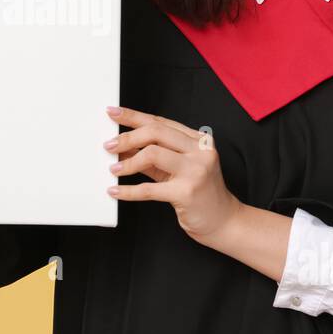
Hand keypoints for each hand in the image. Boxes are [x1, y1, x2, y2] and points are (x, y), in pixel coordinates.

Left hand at [103, 105, 241, 239]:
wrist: (224, 221)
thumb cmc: (198, 193)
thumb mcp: (176, 169)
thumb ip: (152, 155)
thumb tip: (121, 146)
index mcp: (199, 140)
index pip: (161, 122)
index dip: (134, 116)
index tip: (113, 113)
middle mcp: (200, 151)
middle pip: (156, 132)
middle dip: (127, 137)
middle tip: (108, 146)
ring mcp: (196, 170)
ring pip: (152, 153)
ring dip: (127, 162)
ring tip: (113, 169)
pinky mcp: (187, 192)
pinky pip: (149, 188)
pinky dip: (128, 190)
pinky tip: (115, 191)